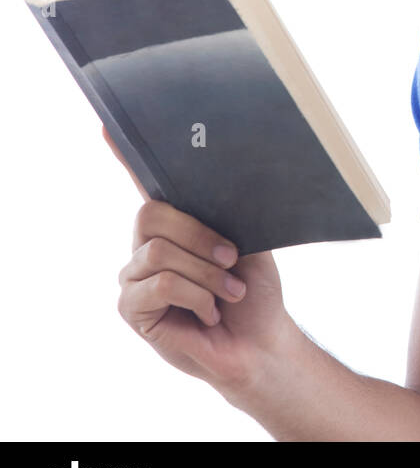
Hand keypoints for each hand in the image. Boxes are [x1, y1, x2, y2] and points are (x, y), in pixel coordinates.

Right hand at [105, 125, 294, 393]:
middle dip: (199, 234)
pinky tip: (210, 312)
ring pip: (159, 252)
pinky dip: (197, 296)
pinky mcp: (131, 308)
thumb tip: (232, 181)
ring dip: (207, 273)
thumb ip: (229, 215)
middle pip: (152, 213)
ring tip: (230, 293)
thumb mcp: (250, 243)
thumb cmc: (253, 292)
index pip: (146, 186)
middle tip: (233, 256)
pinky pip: (160, 284)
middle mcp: (147, 245)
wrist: (261, 341)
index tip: (110, 126)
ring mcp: (135, 276)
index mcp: (176, 225)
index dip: (125, 156)